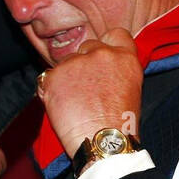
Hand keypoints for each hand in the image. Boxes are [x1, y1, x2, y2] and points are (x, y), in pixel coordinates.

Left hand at [39, 28, 142, 157]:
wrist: (103, 144)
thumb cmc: (118, 126)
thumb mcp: (130, 91)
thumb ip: (116, 72)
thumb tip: (101, 71)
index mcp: (125, 58)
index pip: (115, 35)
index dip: (106, 45)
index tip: (101, 58)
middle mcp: (102, 54)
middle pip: (87, 47)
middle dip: (83, 64)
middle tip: (84, 90)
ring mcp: (77, 62)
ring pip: (66, 63)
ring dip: (66, 79)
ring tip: (74, 105)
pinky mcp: (55, 75)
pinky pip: (47, 78)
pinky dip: (50, 92)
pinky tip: (62, 109)